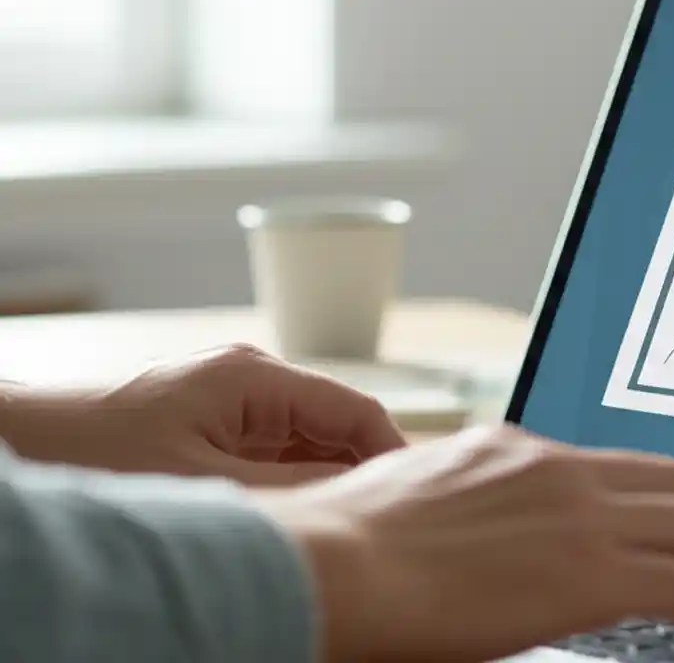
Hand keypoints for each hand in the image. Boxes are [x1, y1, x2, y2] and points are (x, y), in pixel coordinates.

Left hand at [0, 344, 405, 483]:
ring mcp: (236, 401)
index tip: (409, 497)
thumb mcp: (210, 482)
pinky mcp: (219, 424)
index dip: (391, 453)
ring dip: (326, 480)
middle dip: (360, 471)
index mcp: (256, 376)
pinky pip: (277, 453)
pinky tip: (300, 515)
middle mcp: (254, 379)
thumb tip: (360, 491)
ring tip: (342, 522)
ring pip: (309, 442)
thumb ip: (294, 484)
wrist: (26, 443)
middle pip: (337, 424)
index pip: (354, 409)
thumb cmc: (100, 455)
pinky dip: (295, 482)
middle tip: (378, 521)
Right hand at [255, 423, 673, 662]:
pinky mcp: (593, 566)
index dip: (659, 508)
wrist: (322, 565)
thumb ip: (470, 524)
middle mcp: (555, 465)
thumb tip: (486, 560)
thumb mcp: (417, 514)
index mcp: (512, 451)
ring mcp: (578, 508)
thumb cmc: (341, 554)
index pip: (615, 469)